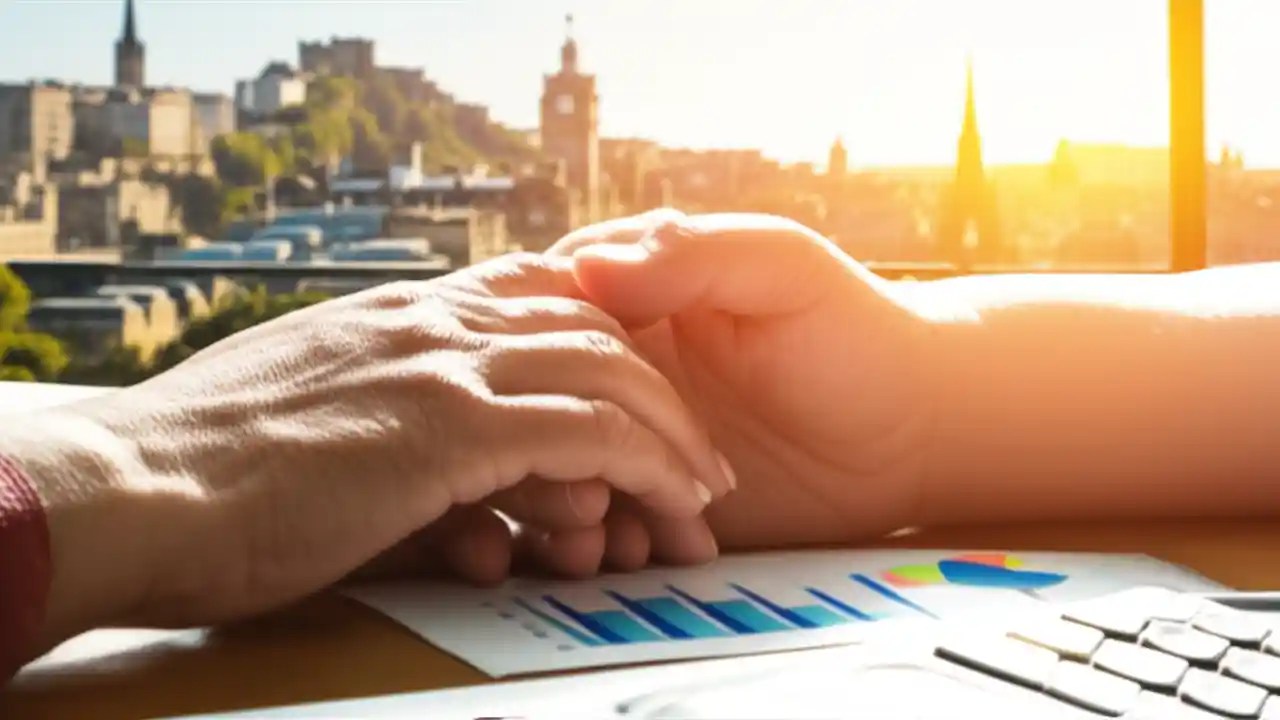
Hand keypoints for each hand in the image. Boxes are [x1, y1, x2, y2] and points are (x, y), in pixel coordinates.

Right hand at [10, 253, 733, 651]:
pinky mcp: (446, 428)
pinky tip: (671, 498)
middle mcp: (428, 323)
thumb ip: (397, 440)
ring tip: (704, 486)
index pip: (533, 297)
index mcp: (395, 313)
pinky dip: (642, 464)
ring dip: (668, 433)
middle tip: (696, 449)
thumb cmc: (205, 479)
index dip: (600, 339)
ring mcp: (439, 366)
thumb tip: (468, 514)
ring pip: (604, 374)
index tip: (639, 391)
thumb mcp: (310, 428)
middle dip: (656, 391)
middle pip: (589, 329)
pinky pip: (585, 432)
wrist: (129, 490)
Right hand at [551, 211, 935, 550]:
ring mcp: (634, 434)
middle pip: (536, 400)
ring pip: (560, 467)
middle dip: (541, 451)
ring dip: (561, 505)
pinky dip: (602, 540)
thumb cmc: (855, 332)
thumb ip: (692, 256)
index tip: (541, 397)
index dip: (532, 355)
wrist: (912, 433)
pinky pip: (606, 519)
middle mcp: (621, 363)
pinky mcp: (657, 495)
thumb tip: (588, 265)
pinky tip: (628, 553)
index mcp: (635, 291)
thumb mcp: (781, 268)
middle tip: (577, 491)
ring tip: (594, 537)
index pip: (545, 312)